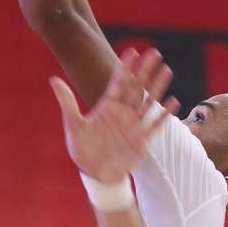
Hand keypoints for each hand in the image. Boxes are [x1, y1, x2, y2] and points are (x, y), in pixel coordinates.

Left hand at [50, 49, 179, 181]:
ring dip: (157, 87)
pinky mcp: (141, 140)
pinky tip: (173, 101)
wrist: (95, 175)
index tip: (132, 51)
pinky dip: (164, 115)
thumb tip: (53, 80)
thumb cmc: (82, 150)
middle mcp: (122, 113)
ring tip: (166, 70)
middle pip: (137, 87)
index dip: (126, 67)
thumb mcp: (73, 125)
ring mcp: (133, 126)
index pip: (119, 82)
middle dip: (145, 70)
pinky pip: (155, 125)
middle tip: (155, 52)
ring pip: (147, 102)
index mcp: (107, 107)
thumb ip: (67, 102)